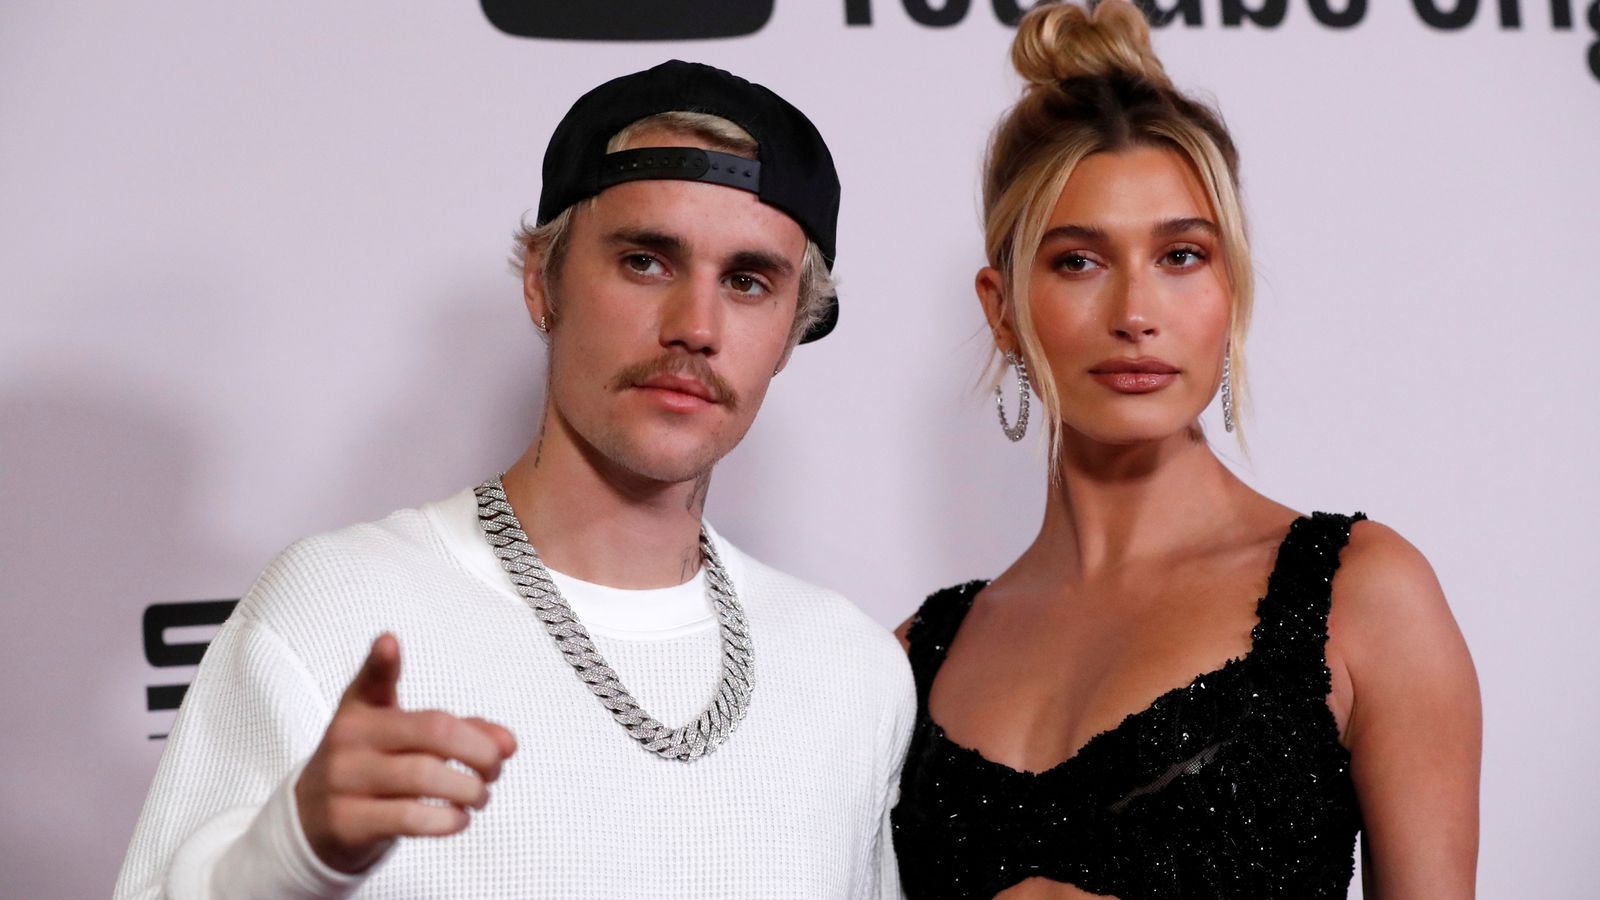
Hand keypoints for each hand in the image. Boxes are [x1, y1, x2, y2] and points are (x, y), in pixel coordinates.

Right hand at [295, 633, 517, 873]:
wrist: (314, 821)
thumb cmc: (375, 769)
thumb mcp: (406, 741)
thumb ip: (461, 732)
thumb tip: (508, 744)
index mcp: (362, 708)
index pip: (371, 679)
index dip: (380, 661)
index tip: (389, 642)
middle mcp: (348, 738)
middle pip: (432, 732)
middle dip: (480, 752)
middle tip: (494, 768)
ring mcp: (343, 779)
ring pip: (425, 776)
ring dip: (470, 790)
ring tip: (479, 796)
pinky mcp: (346, 821)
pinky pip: (409, 817)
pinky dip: (447, 820)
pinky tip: (459, 819)